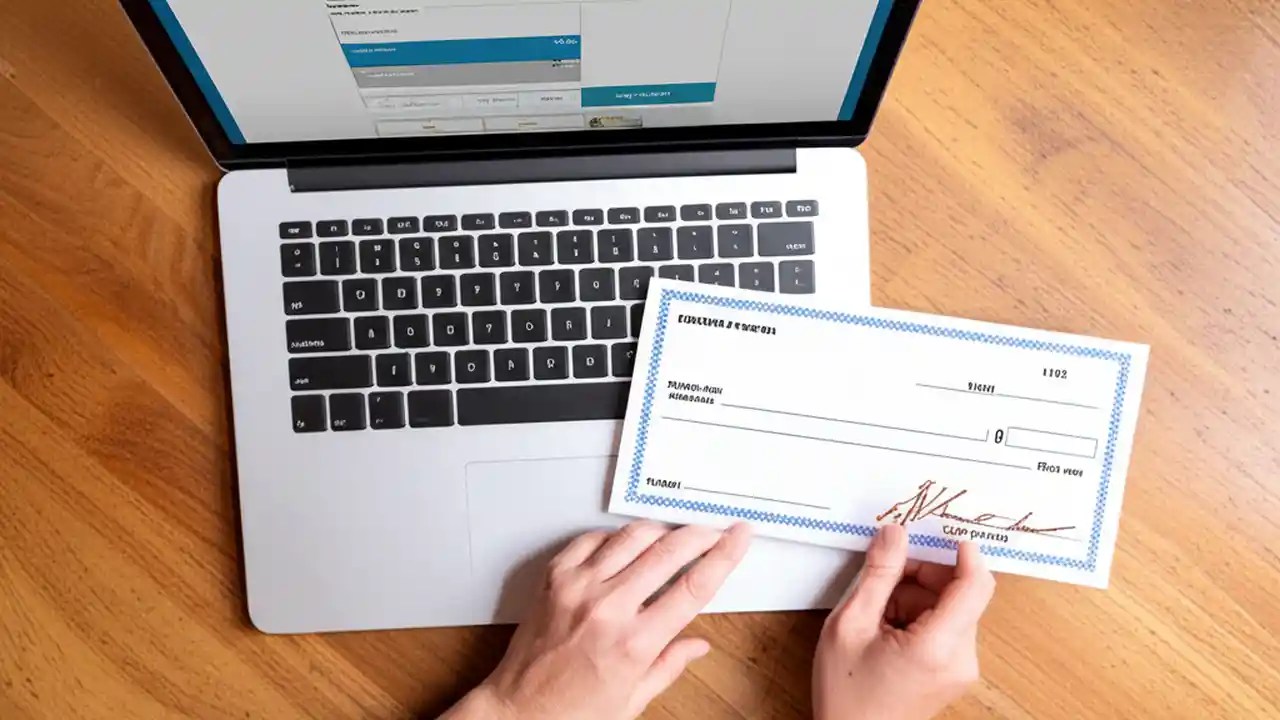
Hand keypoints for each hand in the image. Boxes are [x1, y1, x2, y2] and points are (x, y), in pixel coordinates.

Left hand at [443, 521, 752, 719]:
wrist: (518, 710)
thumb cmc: (571, 713)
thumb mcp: (633, 700)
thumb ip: (669, 665)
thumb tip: (698, 645)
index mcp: (635, 643)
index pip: (693, 586)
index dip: (724, 556)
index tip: (739, 537)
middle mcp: (608, 609)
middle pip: (669, 551)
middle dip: (700, 534)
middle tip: (714, 530)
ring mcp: (579, 588)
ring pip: (632, 536)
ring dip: (661, 530)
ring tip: (673, 536)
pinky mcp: (555, 578)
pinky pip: (592, 539)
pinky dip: (615, 536)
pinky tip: (624, 544)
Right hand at [813, 523, 995, 719]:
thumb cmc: (846, 694)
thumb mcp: (849, 625)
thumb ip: (878, 575)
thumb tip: (896, 533)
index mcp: (937, 646)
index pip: (975, 585)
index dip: (964, 552)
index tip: (941, 532)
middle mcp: (961, 658)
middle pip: (958, 593)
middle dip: (920, 577)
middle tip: (881, 583)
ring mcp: (961, 668)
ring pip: (949, 607)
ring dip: (915, 598)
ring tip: (877, 617)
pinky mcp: (954, 672)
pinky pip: (945, 627)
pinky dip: (918, 617)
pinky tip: (887, 631)